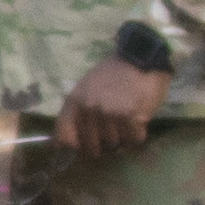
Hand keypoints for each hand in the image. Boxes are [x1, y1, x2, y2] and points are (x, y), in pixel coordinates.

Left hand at [49, 56, 164, 156]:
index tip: (81, 148)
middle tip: (112, 130)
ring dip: (122, 137)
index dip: (73, 146)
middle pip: (92, 147)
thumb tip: (71, 141)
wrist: (141, 57)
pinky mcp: (131, 117)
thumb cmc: (114, 73)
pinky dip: (138, 134)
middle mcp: (89, 109)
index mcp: (75, 101)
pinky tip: (139, 119)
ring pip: (114, 144)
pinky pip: (134, 139)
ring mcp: (110, 114)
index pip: (63, 136)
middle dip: (103, 144)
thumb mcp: (87, 87)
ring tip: (127, 118)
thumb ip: (79, 110)